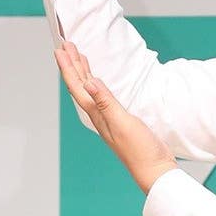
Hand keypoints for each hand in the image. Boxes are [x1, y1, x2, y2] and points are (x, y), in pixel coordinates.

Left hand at [54, 41, 177, 193]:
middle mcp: (99, 115)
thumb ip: (106, 102)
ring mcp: (109, 118)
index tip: (61, 49)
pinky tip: (98, 82)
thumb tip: (89, 82)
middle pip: (81, 86)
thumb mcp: (123, 123)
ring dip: (83, 73)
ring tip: (78, 57)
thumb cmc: (140, 150)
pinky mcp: (120, 120)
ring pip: (90, 91)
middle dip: (73, 65)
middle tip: (66, 45)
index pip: (78, 86)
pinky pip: (102, 97)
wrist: (154, 169)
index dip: (69, 68)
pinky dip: (97, 84)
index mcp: (98, 114)